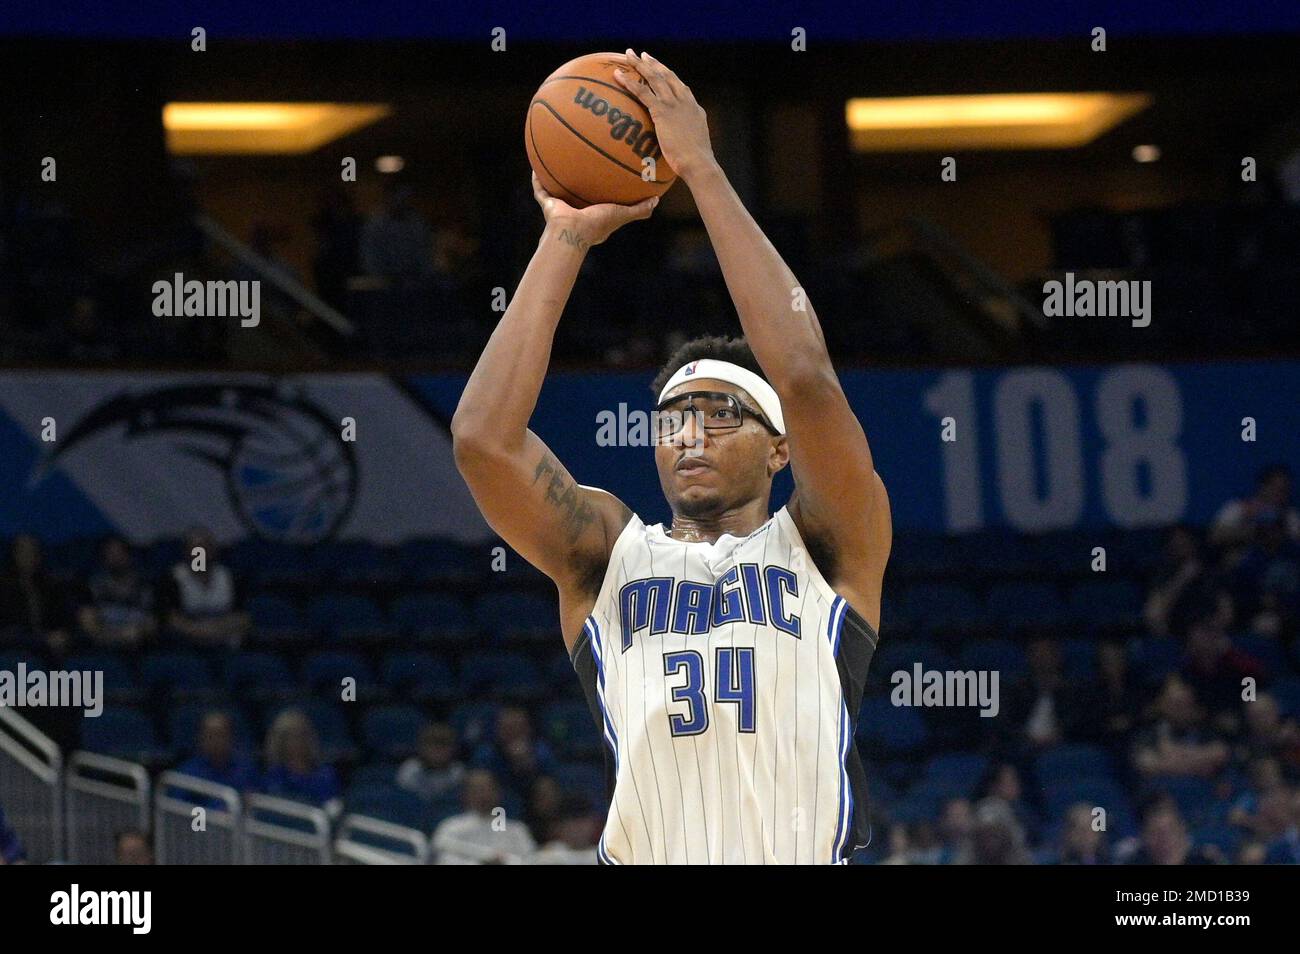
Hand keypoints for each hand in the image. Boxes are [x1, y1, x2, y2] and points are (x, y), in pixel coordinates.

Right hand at [532, 172, 656, 248]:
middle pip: (577, 194)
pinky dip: (537, 179)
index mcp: (592, 216)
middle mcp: (576, 212)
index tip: (607, 177)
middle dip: (579, 182)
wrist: (571, 231)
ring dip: (556, 178)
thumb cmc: (597, 224)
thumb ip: (639, 210)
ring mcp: (561, 209)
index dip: (603, 191)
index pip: (599, 202)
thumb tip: (656, 200)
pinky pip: (540, 189)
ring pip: (557, 191)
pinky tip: (537, 165)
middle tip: (583, 163)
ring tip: (557, 159)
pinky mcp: (548, 205)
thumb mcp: (622, 214)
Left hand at [613, 49, 715, 180]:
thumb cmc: (696, 163)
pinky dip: (629, 82)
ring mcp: (673, 104)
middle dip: (654, 63)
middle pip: (667, 76)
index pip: (680, 87)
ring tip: (628, 55)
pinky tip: (618, 75)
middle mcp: (685, 101)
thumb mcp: (693, 148)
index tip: (660, 68)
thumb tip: (677, 152)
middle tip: (642, 55)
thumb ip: (684, 142)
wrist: (698, 162)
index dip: (669, 75)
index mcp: (694, 108)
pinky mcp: (662, 111)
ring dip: (640, 65)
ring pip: (654, 77)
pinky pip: (642, 92)